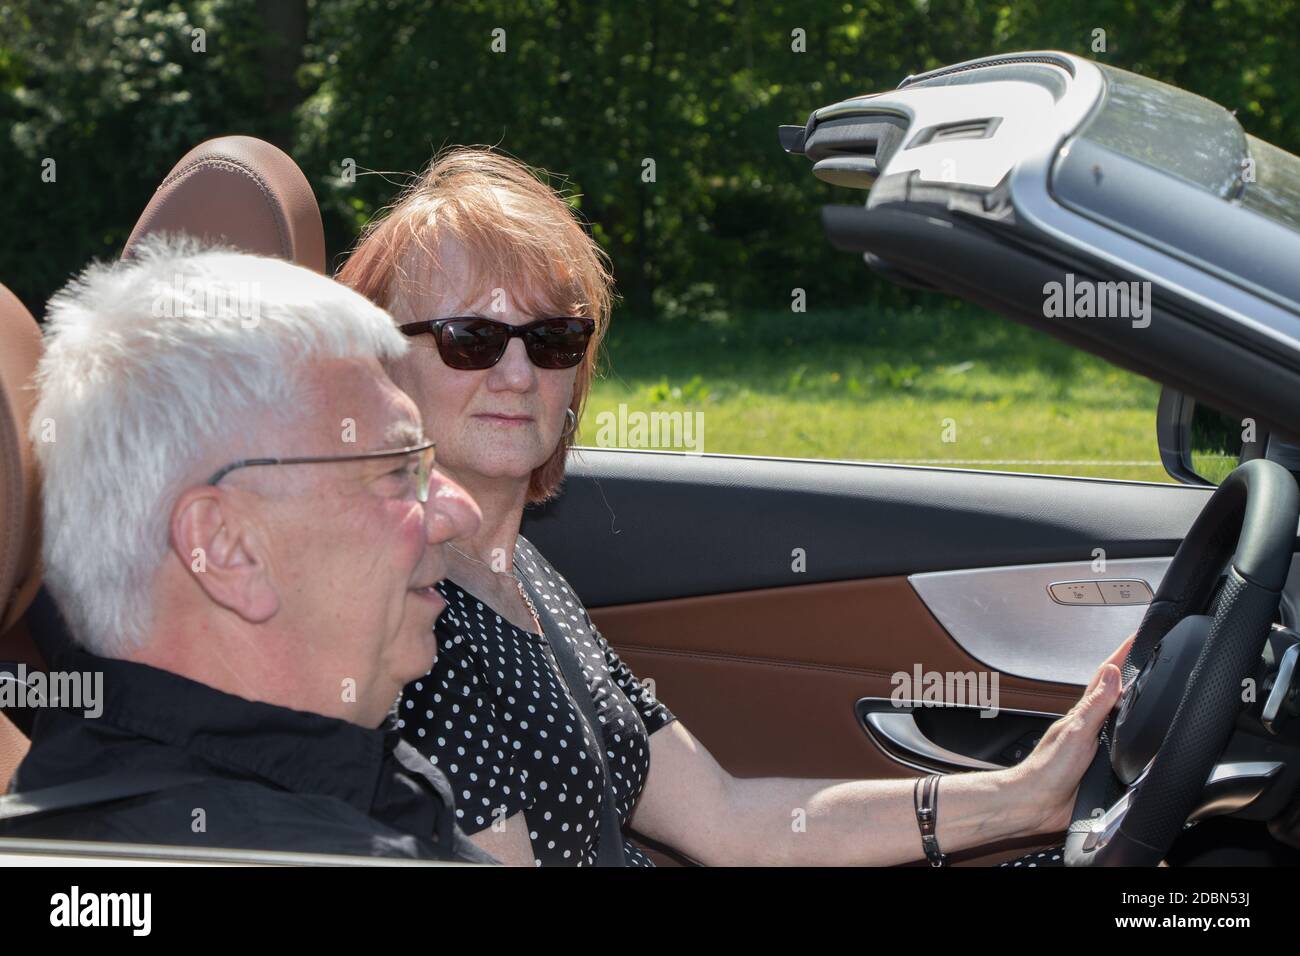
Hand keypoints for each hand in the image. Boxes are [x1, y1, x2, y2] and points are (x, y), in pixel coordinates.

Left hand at [1010, 632, 1134, 834]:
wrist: (1036, 803)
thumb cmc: (1049, 769)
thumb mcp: (1077, 731)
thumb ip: (1096, 704)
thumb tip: (1112, 673)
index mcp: (1084, 712)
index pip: (1107, 676)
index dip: (1122, 655)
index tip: (1136, 636)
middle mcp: (1089, 725)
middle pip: (1115, 691)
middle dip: (1130, 671)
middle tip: (1143, 652)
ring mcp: (1094, 743)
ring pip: (1117, 714)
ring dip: (1129, 697)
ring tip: (1141, 680)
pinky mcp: (1100, 765)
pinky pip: (1119, 740)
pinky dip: (1129, 731)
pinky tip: (1132, 729)